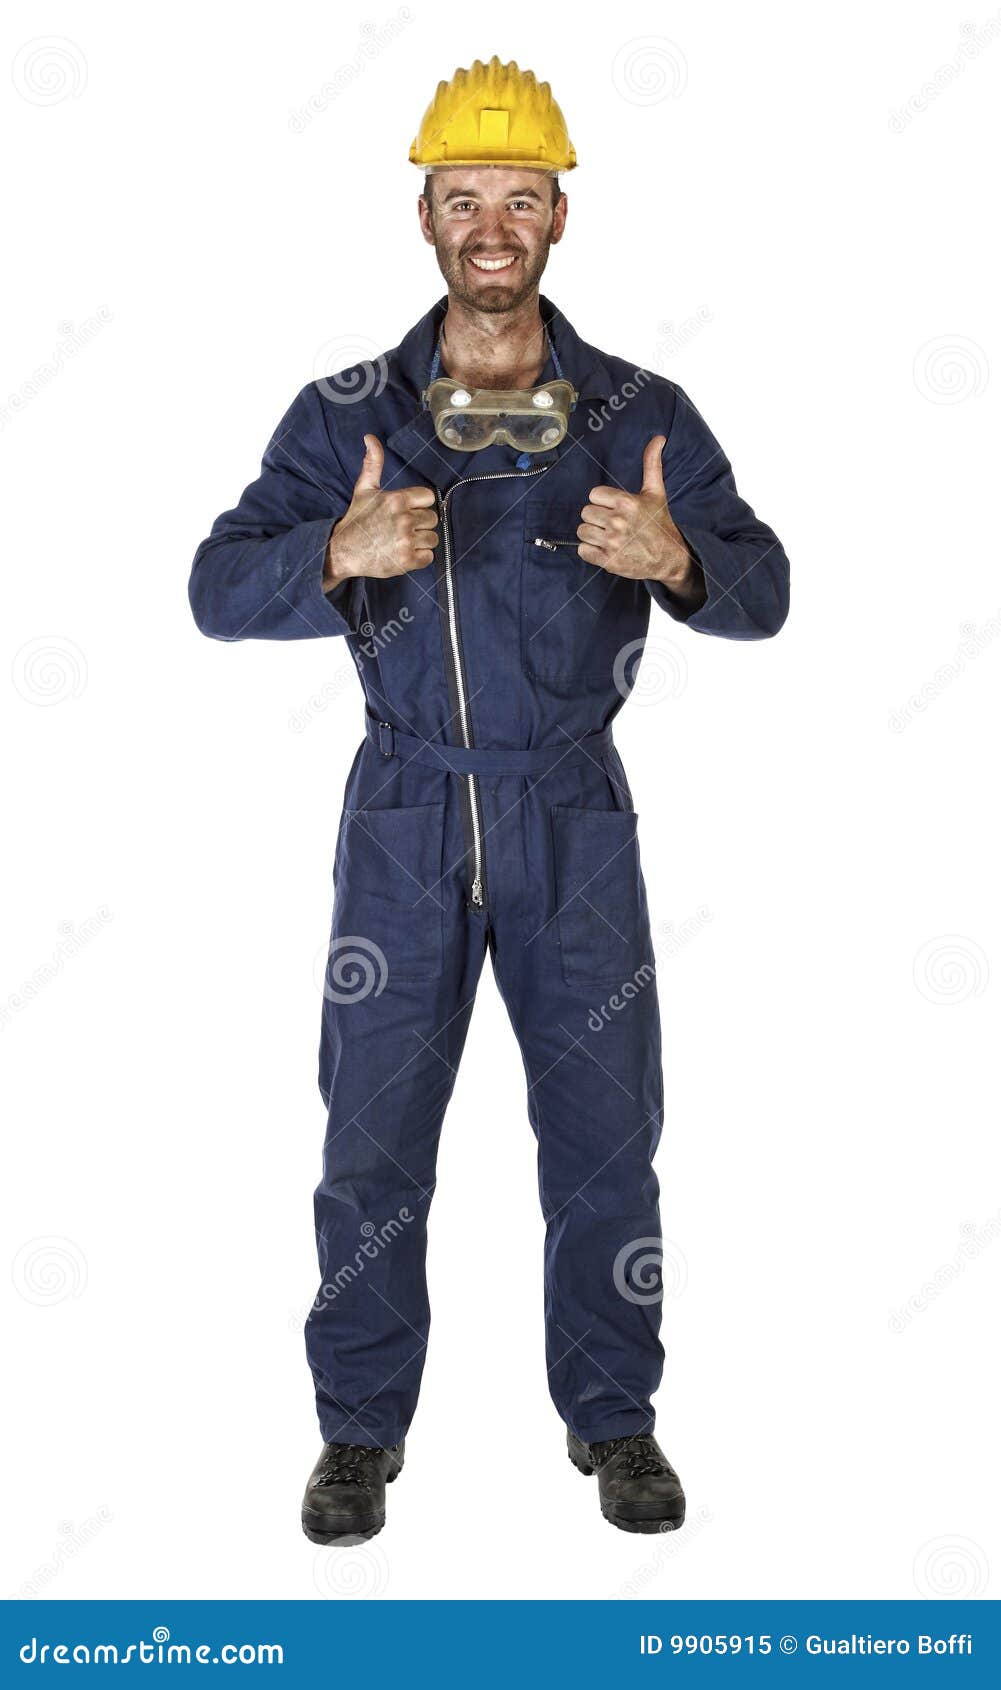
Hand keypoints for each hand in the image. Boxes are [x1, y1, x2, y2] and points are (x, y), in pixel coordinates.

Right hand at [324, 435, 437, 586]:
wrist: (343, 551)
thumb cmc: (357, 520)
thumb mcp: (364, 489)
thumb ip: (373, 463)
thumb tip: (370, 437)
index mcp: (397, 500)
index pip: (428, 498)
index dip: (420, 505)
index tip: (408, 511)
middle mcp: (403, 519)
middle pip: (432, 519)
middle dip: (420, 524)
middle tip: (404, 528)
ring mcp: (406, 541)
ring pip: (433, 538)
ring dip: (421, 541)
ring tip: (404, 541)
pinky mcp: (406, 561)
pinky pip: (429, 557)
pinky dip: (420, 557)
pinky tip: (405, 553)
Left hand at [578, 435, 697, 592]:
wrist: (668, 557)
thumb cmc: (659, 523)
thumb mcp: (656, 492)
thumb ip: (651, 464)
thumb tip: (658, 438)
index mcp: (627, 502)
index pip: (593, 495)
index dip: (602, 502)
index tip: (614, 508)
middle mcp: (618, 521)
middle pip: (586, 513)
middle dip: (597, 518)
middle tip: (612, 523)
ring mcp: (612, 542)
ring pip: (582, 531)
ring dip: (592, 534)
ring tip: (608, 536)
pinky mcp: (608, 561)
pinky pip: (583, 551)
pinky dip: (590, 551)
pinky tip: (605, 549)